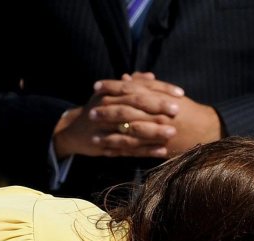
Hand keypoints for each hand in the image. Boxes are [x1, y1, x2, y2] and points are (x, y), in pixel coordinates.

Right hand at [53, 74, 179, 159]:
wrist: (74, 130)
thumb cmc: (98, 110)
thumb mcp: (111, 94)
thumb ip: (132, 85)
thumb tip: (151, 76)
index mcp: (112, 92)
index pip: (139, 87)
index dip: (159, 89)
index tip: (179, 93)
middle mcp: (108, 106)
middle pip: (135, 105)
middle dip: (157, 107)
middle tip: (178, 110)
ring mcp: (106, 127)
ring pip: (132, 127)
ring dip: (153, 130)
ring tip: (172, 132)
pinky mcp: (107, 146)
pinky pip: (129, 148)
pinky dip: (145, 150)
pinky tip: (162, 151)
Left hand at [98, 73, 220, 155]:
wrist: (207, 129)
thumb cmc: (187, 110)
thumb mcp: (168, 93)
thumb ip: (147, 85)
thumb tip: (126, 78)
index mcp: (157, 98)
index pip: (129, 90)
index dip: (111, 87)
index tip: (96, 87)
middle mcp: (155, 115)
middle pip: (126, 112)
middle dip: (107, 113)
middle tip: (91, 114)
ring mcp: (156, 133)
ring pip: (129, 134)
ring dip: (110, 136)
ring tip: (94, 138)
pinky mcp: (158, 149)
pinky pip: (136, 151)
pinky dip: (121, 152)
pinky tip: (107, 152)